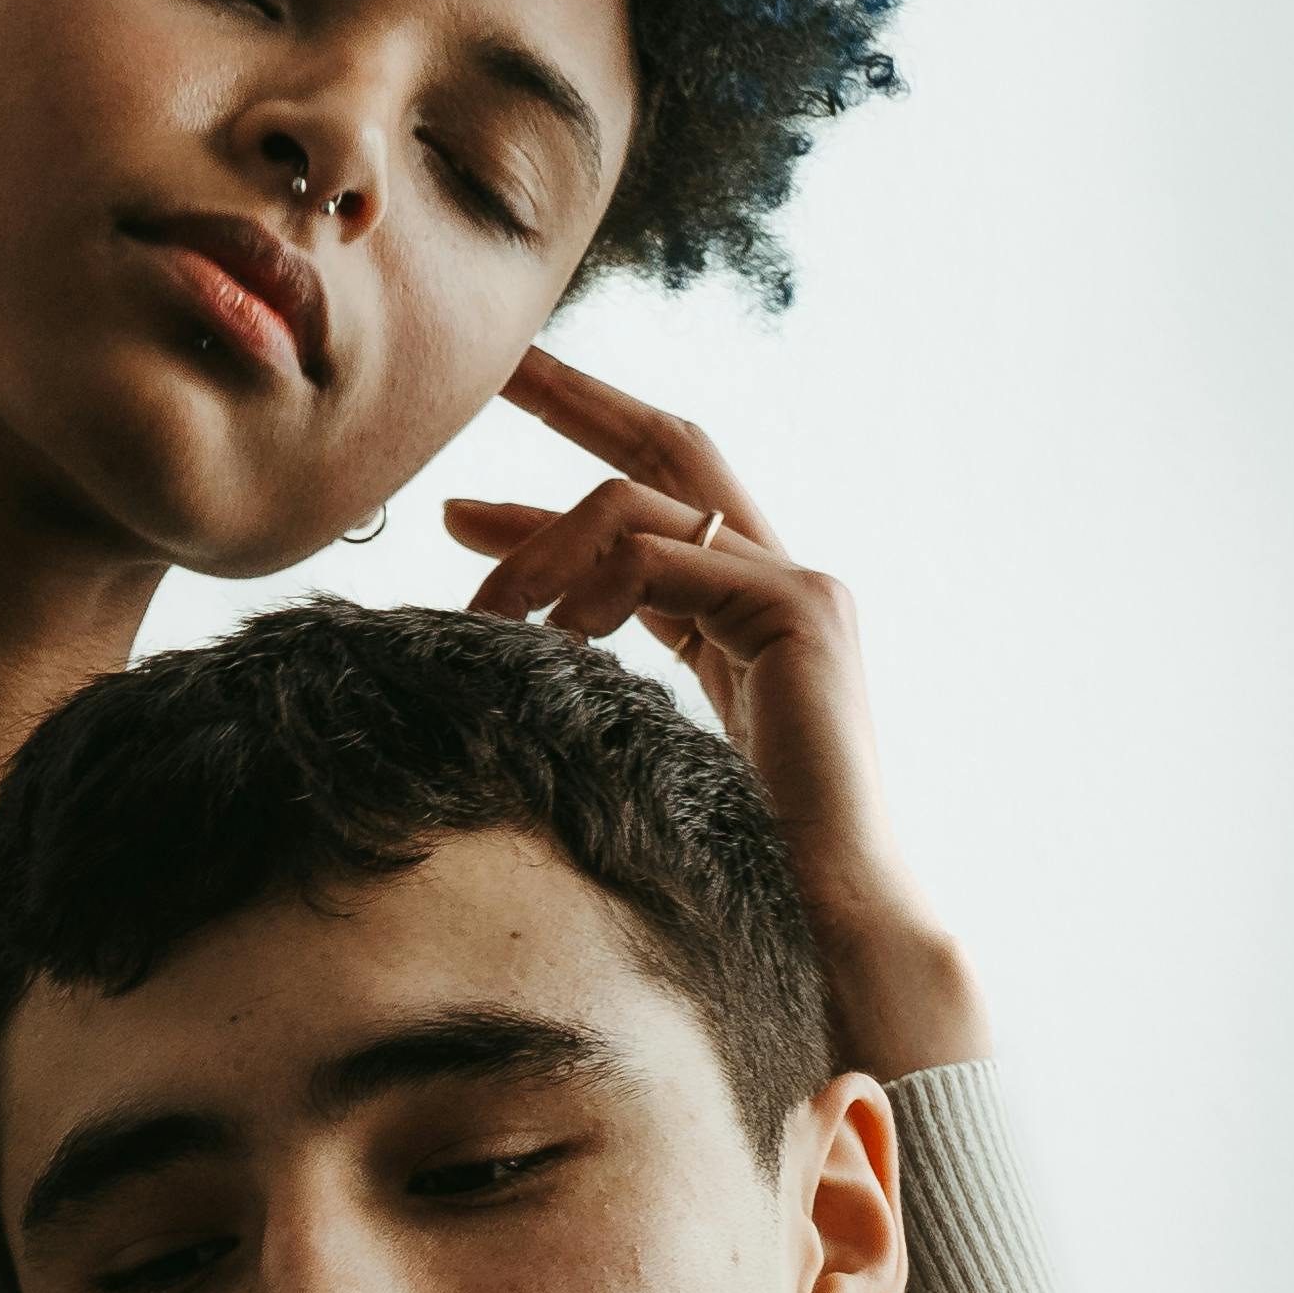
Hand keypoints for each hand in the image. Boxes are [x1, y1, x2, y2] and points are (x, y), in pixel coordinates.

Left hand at [446, 349, 989, 1079]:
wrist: (830, 927)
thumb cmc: (734, 874)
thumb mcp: (641, 757)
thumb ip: (596, 694)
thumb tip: (504, 668)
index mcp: (748, 621)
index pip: (645, 519)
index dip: (556, 494)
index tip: (463, 500)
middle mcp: (786, 584)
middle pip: (671, 451)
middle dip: (580, 399)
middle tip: (498, 365)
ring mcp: (802, 588)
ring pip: (645, 507)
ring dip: (545, 541)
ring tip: (484, 604)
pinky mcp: (800, 609)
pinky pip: (667, 558)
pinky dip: (594, 584)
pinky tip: (552, 637)